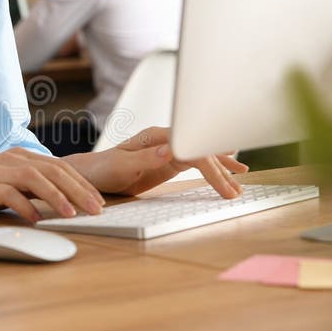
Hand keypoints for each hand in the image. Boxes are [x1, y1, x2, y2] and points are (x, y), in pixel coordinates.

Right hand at [0, 148, 105, 223]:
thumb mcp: (11, 187)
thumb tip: (66, 201)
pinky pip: (9, 194)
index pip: (61, 166)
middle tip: (97, 209)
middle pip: (53, 170)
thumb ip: (33, 189)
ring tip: (73, 214)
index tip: (100, 201)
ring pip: (35, 179)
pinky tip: (37, 220)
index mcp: (22, 156)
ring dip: (57, 197)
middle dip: (79, 190)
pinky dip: (25, 207)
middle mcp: (12, 159)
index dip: (82, 183)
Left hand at [65, 126, 248, 197]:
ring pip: (202, 155)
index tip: (224, 180)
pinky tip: (232, 166)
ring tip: (240, 182)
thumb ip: (145, 157)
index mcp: (156, 137)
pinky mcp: (169, 160)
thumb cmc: (102, 169)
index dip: (209, 163)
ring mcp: (169, 149)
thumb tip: (171, 149)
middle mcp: (166, 140)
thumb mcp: (121, 166)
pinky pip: (197, 161)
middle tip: (234, 193)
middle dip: (220, 171)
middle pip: (200, 151)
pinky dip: (215, 165)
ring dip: (222, 169)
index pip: (191, 147)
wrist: (91, 173)